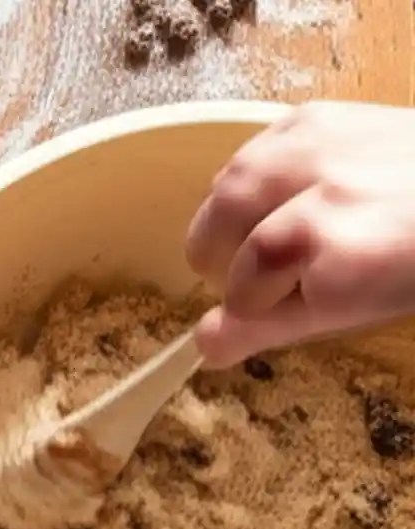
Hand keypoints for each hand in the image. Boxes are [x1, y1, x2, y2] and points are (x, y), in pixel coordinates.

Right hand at [185, 101, 414, 366]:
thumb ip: (272, 326)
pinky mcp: (315, 114)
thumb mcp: (356, 308)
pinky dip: (250, 181)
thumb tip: (204, 344)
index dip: (244, 311)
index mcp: (342, 255)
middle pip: (222, 227)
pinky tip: (277, 198)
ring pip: (230, 184)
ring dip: (227, 220)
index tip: (259, 315)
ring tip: (254, 239)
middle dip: (222, 262)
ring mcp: (321, 143)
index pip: (244, 293)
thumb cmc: (414, 260)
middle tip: (248, 281)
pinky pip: (253, 150)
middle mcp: (327, 192)